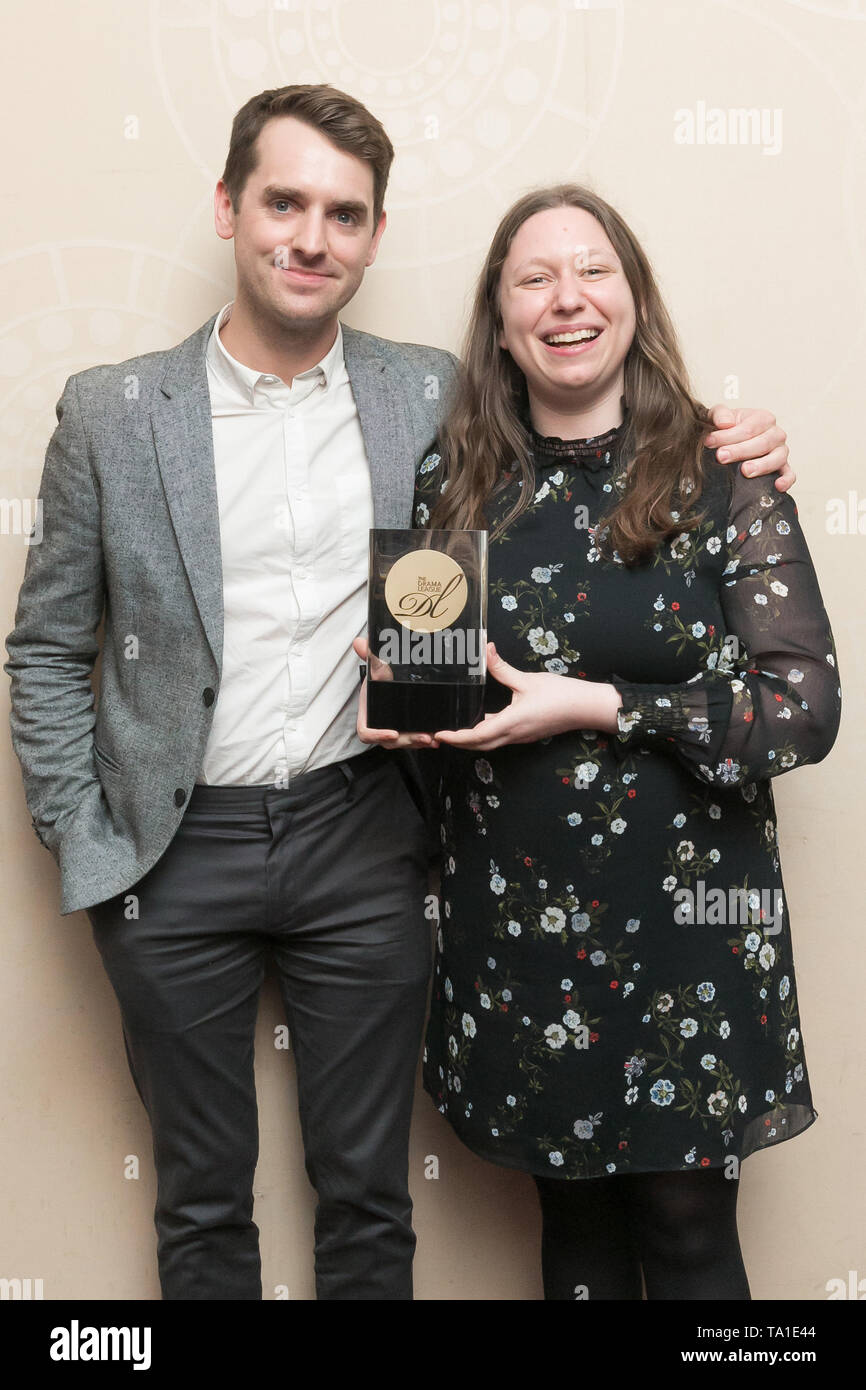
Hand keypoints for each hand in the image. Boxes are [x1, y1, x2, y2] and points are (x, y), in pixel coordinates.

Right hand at [352, 636, 438, 749]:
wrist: (393, 679)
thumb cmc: (382, 675)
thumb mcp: (378, 665)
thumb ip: (370, 655)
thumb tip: (360, 643)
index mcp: (369, 714)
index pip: (366, 733)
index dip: (377, 735)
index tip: (393, 733)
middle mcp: (380, 725)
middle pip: (390, 742)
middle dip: (407, 741)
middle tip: (423, 736)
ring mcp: (395, 729)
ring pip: (404, 742)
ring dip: (418, 742)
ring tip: (433, 738)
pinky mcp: (407, 730)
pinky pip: (414, 739)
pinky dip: (426, 739)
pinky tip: (438, 737)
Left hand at [433, 644, 621, 750]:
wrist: (586, 708)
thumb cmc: (560, 694)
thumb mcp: (528, 679)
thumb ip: (502, 668)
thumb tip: (486, 650)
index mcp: (511, 722)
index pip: (476, 735)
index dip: (455, 737)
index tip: (439, 734)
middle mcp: (513, 734)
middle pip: (479, 745)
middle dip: (458, 742)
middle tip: (440, 734)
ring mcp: (520, 736)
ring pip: (490, 743)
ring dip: (472, 740)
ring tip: (455, 729)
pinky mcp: (526, 734)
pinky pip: (501, 737)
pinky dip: (486, 733)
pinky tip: (483, 720)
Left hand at [704, 405, 794, 492]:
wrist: (731, 441)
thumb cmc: (727, 428)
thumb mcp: (719, 416)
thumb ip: (720, 415)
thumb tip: (724, 423)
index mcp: (763, 418)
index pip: (748, 428)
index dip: (728, 435)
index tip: (710, 442)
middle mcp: (776, 434)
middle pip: (763, 442)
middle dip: (740, 451)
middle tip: (721, 457)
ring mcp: (781, 451)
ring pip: (778, 458)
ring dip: (762, 465)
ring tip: (745, 471)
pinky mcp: (783, 468)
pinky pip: (789, 474)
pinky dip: (786, 480)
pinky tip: (777, 486)